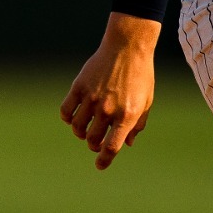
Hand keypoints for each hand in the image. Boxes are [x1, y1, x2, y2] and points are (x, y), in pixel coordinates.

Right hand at [60, 13, 161, 169]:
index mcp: (127, 115)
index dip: (104, 159)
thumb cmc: (140, 75)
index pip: (112, 146)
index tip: (100, 165)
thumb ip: (137, 124)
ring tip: (85, 129)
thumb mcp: (146, 101)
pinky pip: (66, 112)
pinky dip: (68, 118)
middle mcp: (108, 109)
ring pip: (77, 128)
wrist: (128, 47)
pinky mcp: (79, 87)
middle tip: (96, 141)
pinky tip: (74, 116)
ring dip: (80, 133)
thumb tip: (127, 144)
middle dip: (94, 144)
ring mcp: (92, 98)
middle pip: (93, 139)